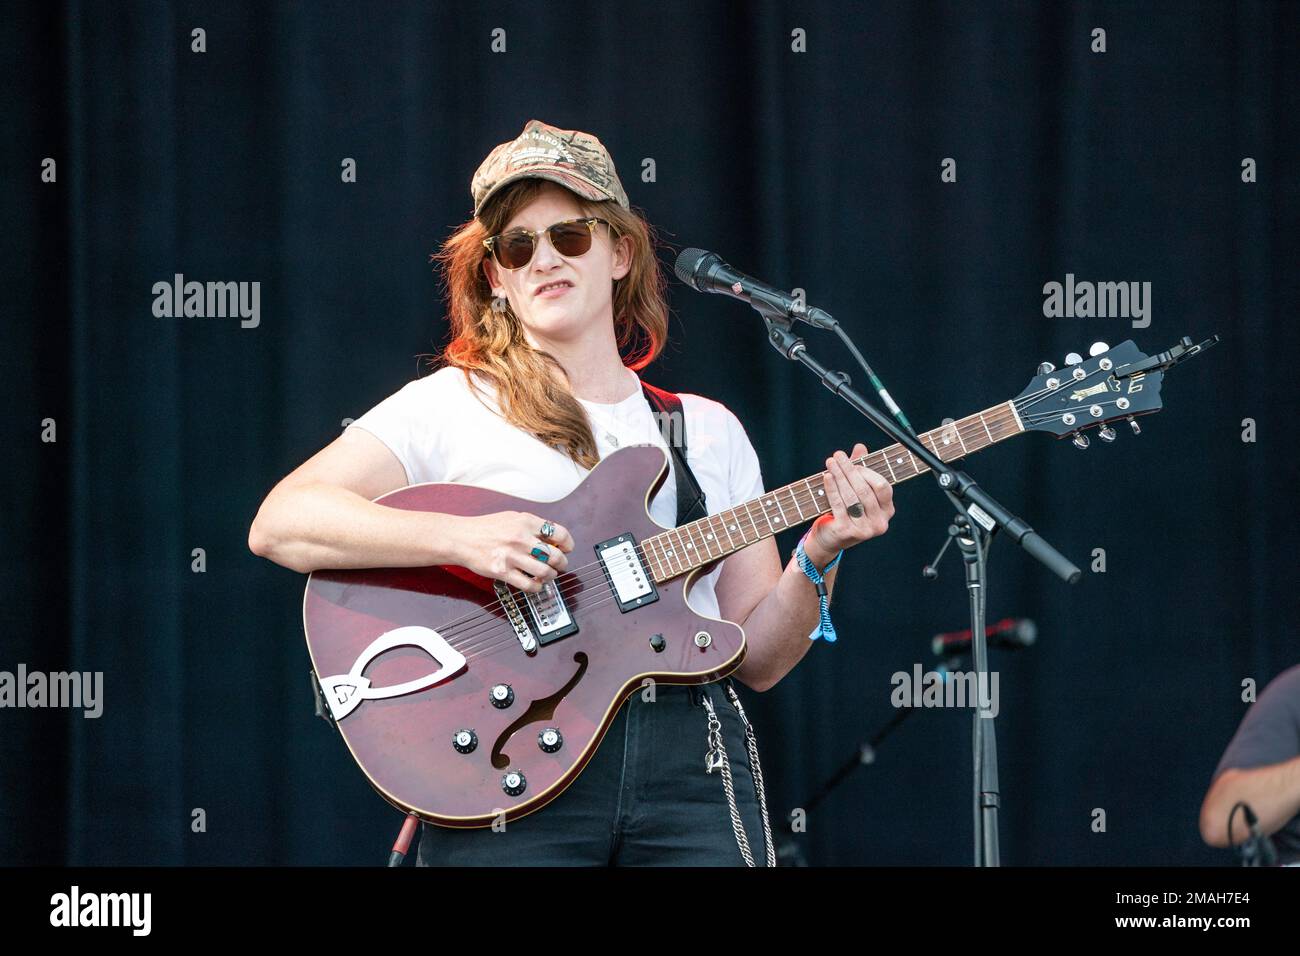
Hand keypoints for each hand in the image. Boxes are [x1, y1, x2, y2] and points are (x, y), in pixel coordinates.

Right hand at [452, 511, 574, 592]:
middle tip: (560, 565)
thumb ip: (532, 527)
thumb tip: (554, 540)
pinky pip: (528, 584)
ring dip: (551, 576)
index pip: (559, 533)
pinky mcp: (503, 572)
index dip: (568, 544)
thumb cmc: (486, 528)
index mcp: (526, 521)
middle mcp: (521, 538)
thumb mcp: (512, 518)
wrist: (461, 538)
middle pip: (555, 555)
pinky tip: (535, 584)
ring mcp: (512, 556)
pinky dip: (537, 587)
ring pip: (544, 572)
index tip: (567, 549)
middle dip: (562, 563)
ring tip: (548, 575)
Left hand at [806, 443, 894, 564]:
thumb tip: (860, 447)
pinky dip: (832, 489)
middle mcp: (879, 522)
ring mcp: (864, 530)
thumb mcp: (856, 491)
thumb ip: (861, 470)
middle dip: (850, 470)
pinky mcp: (846, 532)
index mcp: (887, 511)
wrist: (830, 540)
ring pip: (851, 497)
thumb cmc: (847, 512)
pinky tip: (827, 477)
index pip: (882, 487)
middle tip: (838, 455)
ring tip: (831, 462)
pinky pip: (838, 505)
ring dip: (839, 476)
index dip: (867, 472)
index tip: (853, 461)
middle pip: (865, 490)